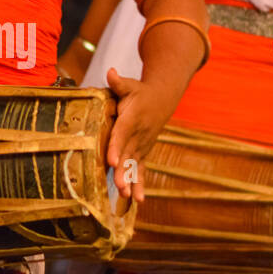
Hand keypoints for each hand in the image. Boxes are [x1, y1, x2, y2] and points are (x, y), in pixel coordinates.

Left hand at [105, 69, 168, 201]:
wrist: (162, 99)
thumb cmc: (140, 92)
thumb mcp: (130, 85)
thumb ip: (119, 82)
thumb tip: (110, 72)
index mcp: (132, 119)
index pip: (123, 134)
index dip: (118, 147)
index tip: (113, 160)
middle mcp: (138, 135)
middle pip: (129, 155)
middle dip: (123, 171)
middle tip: (118, 185)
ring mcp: (143, 146)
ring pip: (135, 165)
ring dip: (131, 181)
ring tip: (126, 196)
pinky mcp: (144, 152)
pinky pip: (141, 170)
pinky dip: (140, 185)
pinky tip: (137, 201)